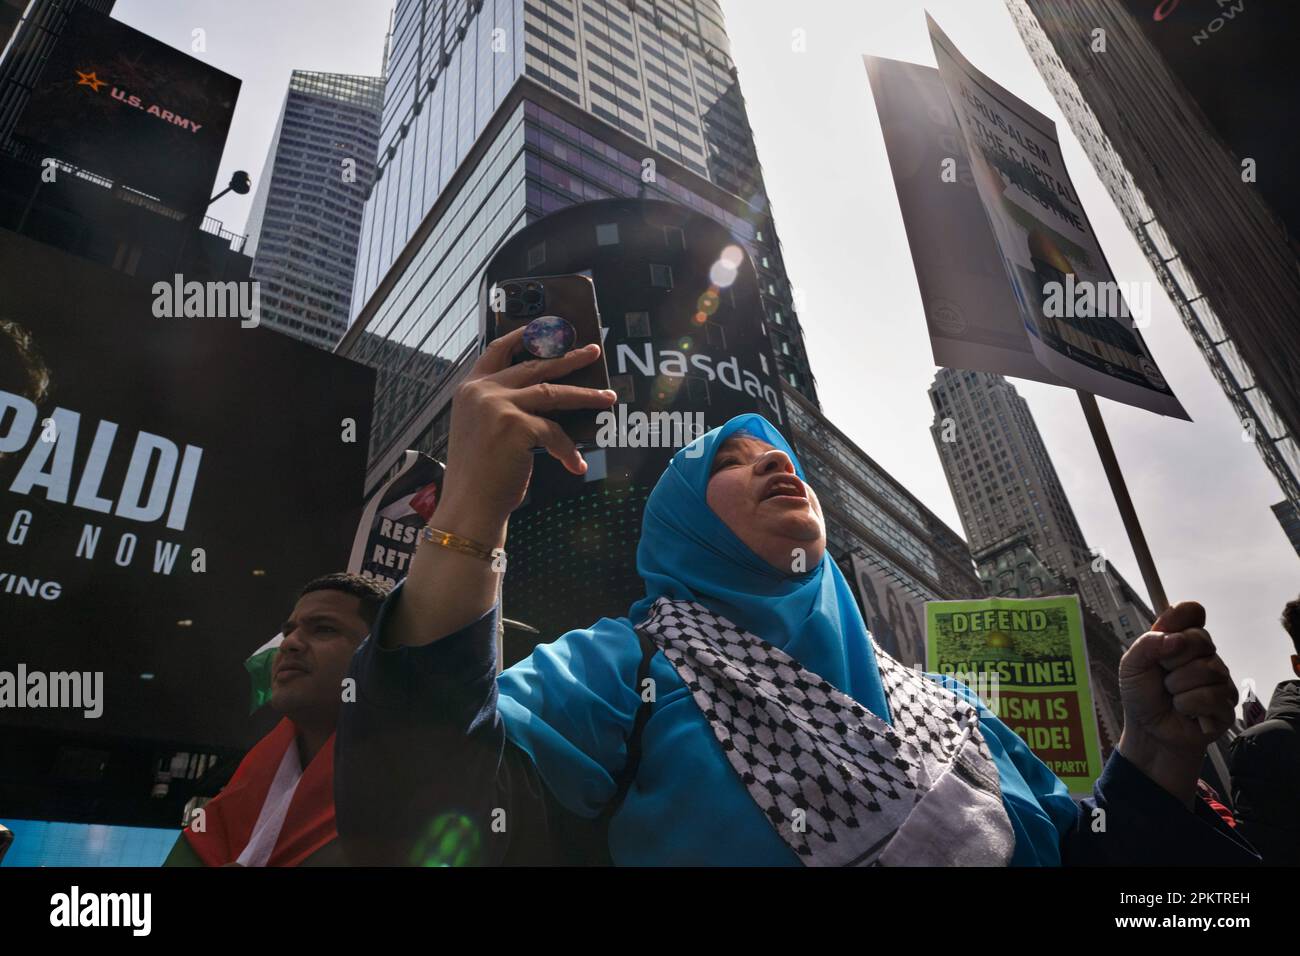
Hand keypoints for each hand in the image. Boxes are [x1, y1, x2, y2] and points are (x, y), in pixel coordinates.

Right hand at [437, 326, 616, 529]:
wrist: (469, 505)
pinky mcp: (516, 425)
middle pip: (535, 366)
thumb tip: (545, 396)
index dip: (524, 336)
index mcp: (470, 389)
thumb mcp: (482, 429)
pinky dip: (568, 451)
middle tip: (594, 352)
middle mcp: (482, 391)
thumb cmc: (479, 474)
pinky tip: (576, 466)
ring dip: (585, 395)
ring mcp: (498, 406)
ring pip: (553, 392)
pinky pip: (555, 433)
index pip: (498, 350)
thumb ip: (501, 407)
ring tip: (607, 396)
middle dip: (569, 357)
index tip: (547, 327)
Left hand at [1117, 601, 1237, 805]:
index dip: (1178, 619)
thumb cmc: (1142, 696)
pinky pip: (1210, 696)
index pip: (1192, 611)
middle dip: (1172, 661)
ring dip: (1178, 687)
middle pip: (1201, 638)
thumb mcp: (1132, 666)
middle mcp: (1204, 654)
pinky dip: (1188, 706)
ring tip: (1172, 696)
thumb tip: (1175, 638)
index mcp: (1180, 639)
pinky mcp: (1226, 703)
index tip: (1165, 634)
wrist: (1149, 732)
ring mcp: (1218, 678)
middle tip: (1163, 675)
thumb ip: (1147, 644)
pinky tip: (1184, 711)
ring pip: (1206, 669)